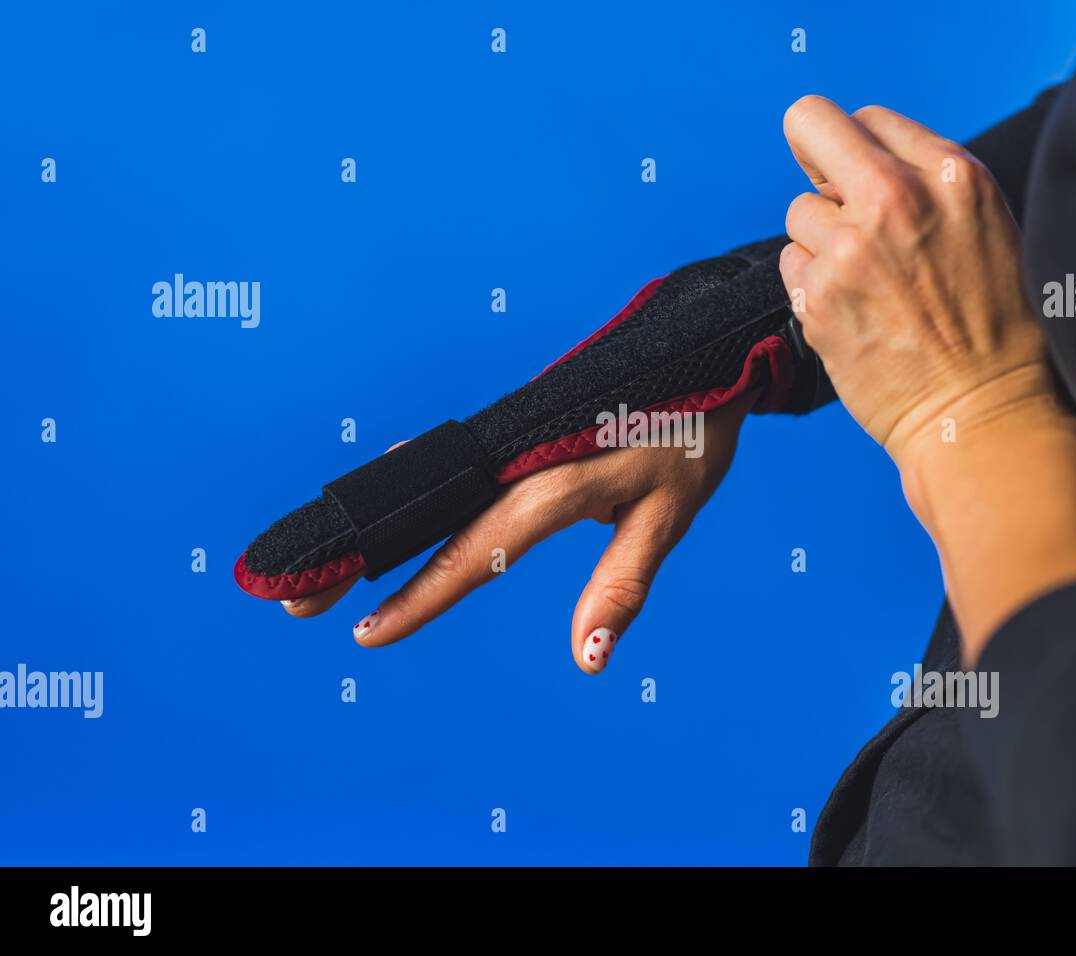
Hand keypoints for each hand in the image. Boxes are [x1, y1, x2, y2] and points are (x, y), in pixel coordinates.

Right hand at [281, 393, 756, 671]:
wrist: (704, 349)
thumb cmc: (692, 435)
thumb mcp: (669, 515)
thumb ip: (621, 584)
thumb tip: (587, 660)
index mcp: (554, 482)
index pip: (473, 551)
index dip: (419, 596)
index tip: (366, 632)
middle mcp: (520, 453)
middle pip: (426, 514)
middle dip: (361, 557)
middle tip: (297, 599)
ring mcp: (514, 431)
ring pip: (430, 484)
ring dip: (378, 521)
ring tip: (324, 556)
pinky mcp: (519, 420)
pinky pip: (453, 459)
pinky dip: (411, 484)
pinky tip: (384, 488)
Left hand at [777, 96, 1075, 659]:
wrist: (981, 416)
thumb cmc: (997, 331)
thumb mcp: (990, 230)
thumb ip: (931, 186)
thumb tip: (865, 165)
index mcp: (952, 175)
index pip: (867, 118)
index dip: (858, 150)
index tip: (862, 181)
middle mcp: (895, 200)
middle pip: (809, 126)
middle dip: (815, 160)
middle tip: (833, 202)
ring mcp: (849, 250)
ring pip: (800, 212)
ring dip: (822, 242)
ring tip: (869, 286)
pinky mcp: (816, 299)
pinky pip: (790, 266)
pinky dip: (811, 287)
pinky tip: (853, 314)